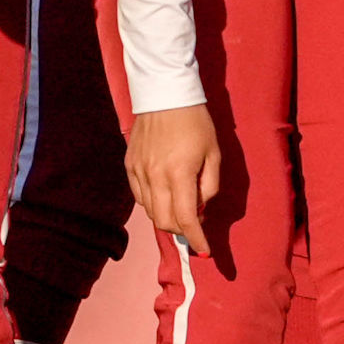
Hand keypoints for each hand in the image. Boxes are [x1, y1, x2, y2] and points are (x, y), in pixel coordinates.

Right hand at [127, 103, 221, 249]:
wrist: (165, 94)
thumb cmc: (196, 122)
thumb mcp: (214, 153)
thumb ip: (209, 185)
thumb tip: (200, 208)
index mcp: (179, 174)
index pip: (185, 219)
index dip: (196, 238)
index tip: (205, 249)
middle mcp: (155, 177)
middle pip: (164, 221)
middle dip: (181, 230)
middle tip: (194, 224)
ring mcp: (139, 171)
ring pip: (150, 211)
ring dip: (167, 217)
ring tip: (181, 206)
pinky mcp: (129, 165)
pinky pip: (139, 196)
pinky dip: (152, 203)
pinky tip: (164, 195)